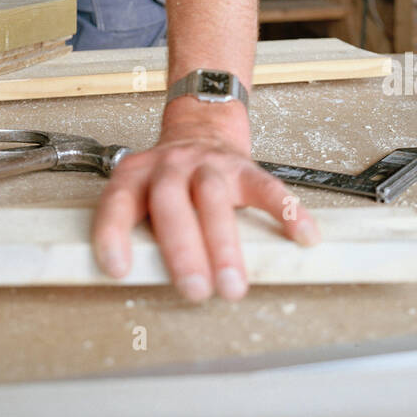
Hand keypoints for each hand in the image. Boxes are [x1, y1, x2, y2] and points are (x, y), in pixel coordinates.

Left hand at [92, 103, 319, 302]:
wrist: (201, 126)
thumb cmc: (168, 177)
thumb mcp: (141, 193)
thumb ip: (139, 228)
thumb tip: (138, 281)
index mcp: (136, 175)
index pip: (118, 202)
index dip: (113, 233)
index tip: (118, 269)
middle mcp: (170, 167)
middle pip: (171, 203)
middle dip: (182, 249)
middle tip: (194, 290)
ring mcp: (209, 165)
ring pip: (213, 199)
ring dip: (223, 245)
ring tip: (233, 286)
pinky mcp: (244, 169)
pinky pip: (267, 189)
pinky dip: (288, 213)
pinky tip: (303, 236)